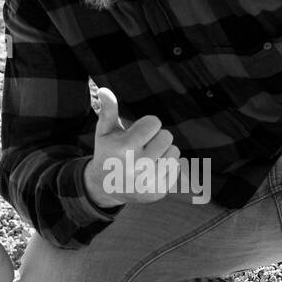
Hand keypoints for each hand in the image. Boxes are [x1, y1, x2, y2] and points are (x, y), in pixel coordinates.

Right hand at [84, 88, 181, 206]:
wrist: (105, 187)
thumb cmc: (108, 152)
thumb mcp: (105, 131)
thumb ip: (108, 110)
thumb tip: (104, 89)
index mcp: (125, 147)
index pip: (154, 123)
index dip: (147, 125)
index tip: (138, 133)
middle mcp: (138, 165)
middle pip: (167, 136)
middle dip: (157, 137)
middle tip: (144, 145)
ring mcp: (149, 180)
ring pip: (175, 152)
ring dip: (164, 151)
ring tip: (149, 157)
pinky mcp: (158, 191)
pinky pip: (177, 168)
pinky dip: (167, 166)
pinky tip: (153, 169)